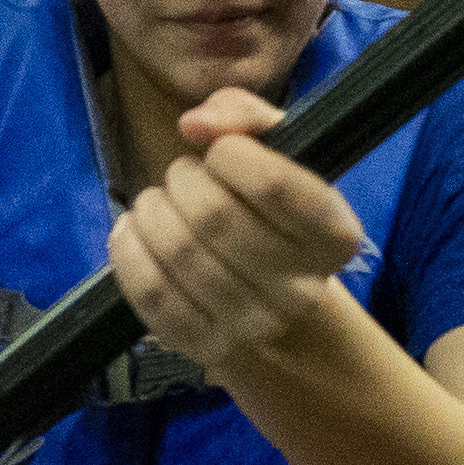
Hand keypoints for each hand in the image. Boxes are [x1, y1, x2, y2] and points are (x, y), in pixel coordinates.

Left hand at [102, 87, 371, 372]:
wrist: (273, 309)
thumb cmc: (271, 217)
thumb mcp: (279, 156)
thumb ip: (245, 116)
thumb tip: (195, 124)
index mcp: (335, 236)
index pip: (272, 183)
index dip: (228, 153)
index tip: (221, 152)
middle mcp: (303, 289)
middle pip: (214, 215)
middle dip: (183, 180)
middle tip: (184, 179)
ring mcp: (254, 326)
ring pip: (177, 250)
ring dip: (152, 211)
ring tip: (159, 205)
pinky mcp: (206, 348)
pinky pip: (150, 292)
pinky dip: (128, 251)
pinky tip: (133, 232)